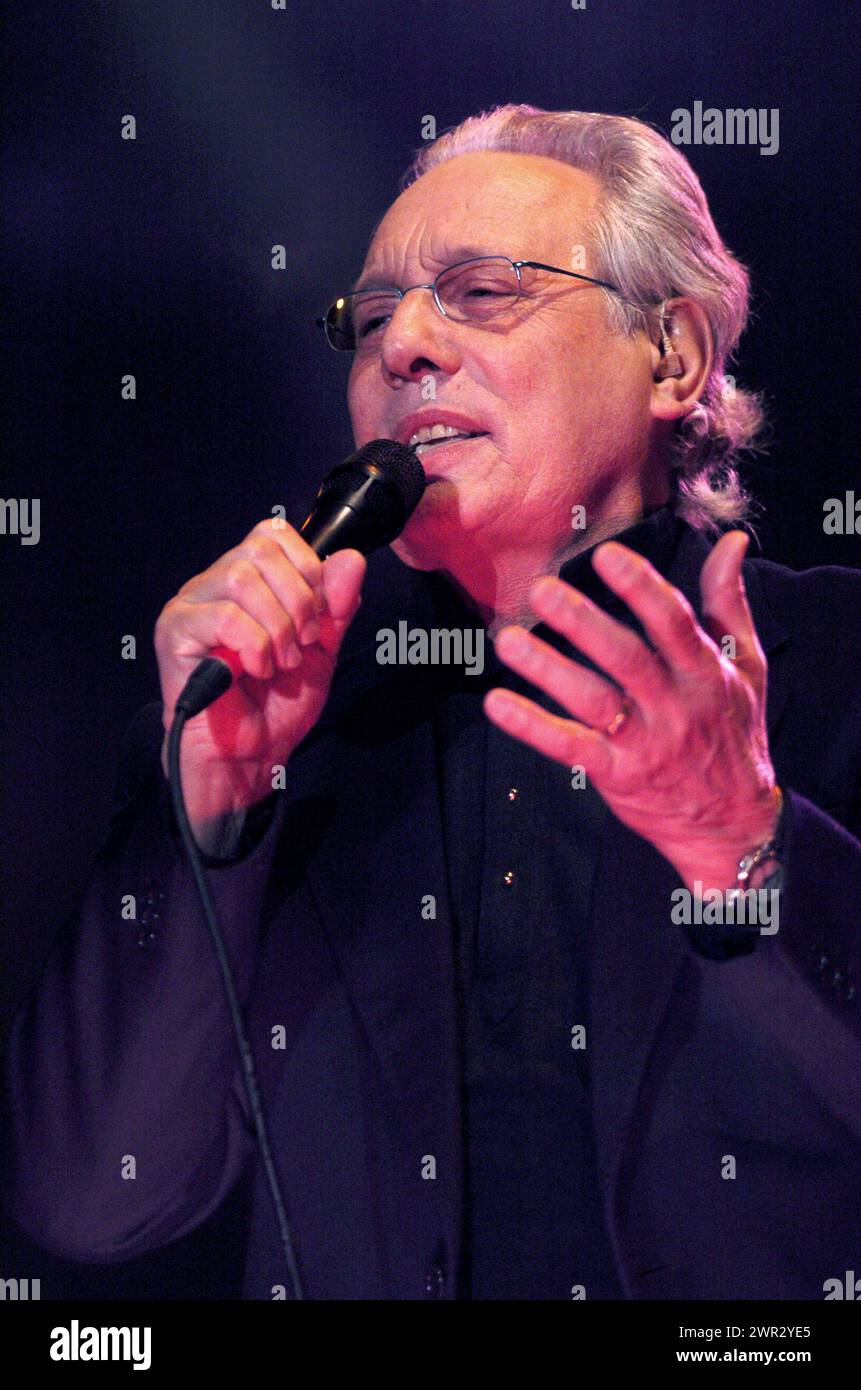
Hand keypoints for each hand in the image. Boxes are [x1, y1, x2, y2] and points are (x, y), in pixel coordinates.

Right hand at [154, 518, 365, 834]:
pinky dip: (254, 645)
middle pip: (260, 549)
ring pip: (241, 578)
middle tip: (302, 645)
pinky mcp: (174, 633)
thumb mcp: (321, 651)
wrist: (250, 759)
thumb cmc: (275, 707)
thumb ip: (336, 606)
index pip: (273, 535)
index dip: (307, 569)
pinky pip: (223, 616)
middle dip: (298, 599)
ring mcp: (190, 606)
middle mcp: (213, 585)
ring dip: (277, 627)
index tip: (318, 619)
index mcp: (246, 583)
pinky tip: (255, 671)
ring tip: (280, 664)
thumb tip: (351, 559)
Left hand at [484, 530, 779, 894]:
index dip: (641, 588)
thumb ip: (728, 603)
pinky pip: (570, 748)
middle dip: (583, 623)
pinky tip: (497, 704)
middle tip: (541, 590)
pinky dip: (532, 727)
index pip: (674, 623)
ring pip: (592, 701)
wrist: (733, 823)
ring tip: (508, 640)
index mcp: (707, 672)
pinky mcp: (617, 775)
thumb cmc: (735, 732)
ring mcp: (645, 743)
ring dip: (547, 670)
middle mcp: (676, 706)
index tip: (607, 554)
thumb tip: (731, 542)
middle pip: (626, 658)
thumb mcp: (747, 666)